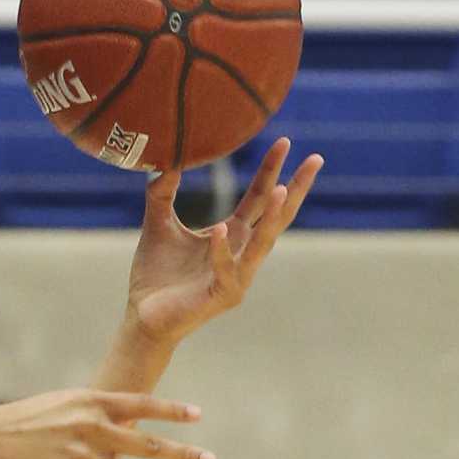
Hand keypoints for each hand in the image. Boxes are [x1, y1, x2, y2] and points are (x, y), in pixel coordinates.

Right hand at [0, 391, 213, 458]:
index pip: (140, 405)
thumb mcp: (53, 407)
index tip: (197, 416)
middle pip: (147, 444)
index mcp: (88, 403)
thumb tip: (108, 422)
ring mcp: (80, 456)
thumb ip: (84, 414)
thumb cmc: (10, 423)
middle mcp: (91, 427)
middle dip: (182, 454)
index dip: (170, 411)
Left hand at [125, 139, 324, 348]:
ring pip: (262, 244)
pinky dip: (221, 250)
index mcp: (232, 235)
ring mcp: (237, 276)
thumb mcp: (158, 225)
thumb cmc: (156, 275)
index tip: (284, 141)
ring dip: (274, 217)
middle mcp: (242, 253)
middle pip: (276, 217)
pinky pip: (226, 269)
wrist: (143, 317)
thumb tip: (165, 159)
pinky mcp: (222, 295)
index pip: (259, 198)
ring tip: (284, 189)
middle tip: (315, 158)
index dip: (271, 170)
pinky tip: (219, 228)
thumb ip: (161, 194)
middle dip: (296, 188)